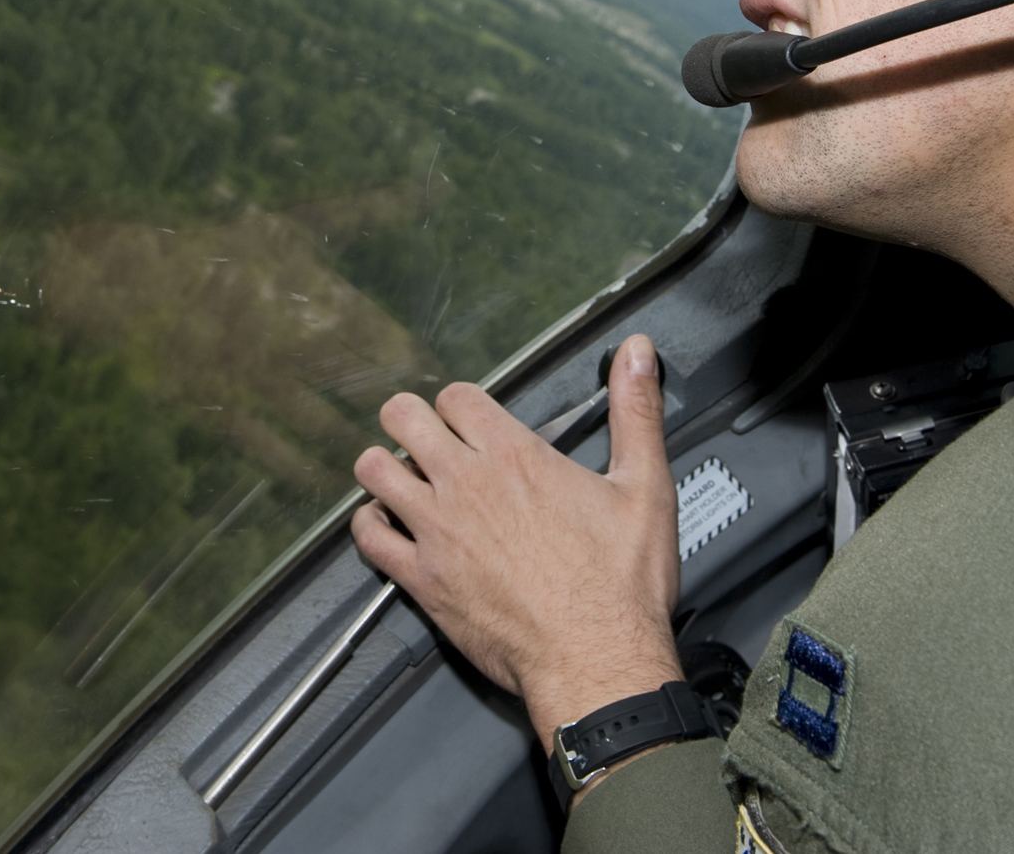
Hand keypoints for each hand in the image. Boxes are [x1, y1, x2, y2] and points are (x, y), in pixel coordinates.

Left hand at [351, 334, 683, 754]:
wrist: (597, 660)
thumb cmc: (620, 585)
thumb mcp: (645, 486)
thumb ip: (637, 412)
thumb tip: (637, 353)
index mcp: (515, 456)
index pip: (456, 397)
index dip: (459, 403)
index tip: (468, 420)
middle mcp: (466, 484)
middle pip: (403, 418)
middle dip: (409, 420)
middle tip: (423, 437)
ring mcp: (437, 531)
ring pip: (374, 471)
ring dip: (384, 467)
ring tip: (402, 476)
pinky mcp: (422, 578)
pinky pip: (368, 537)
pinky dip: (369, 524)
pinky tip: (386, 525)